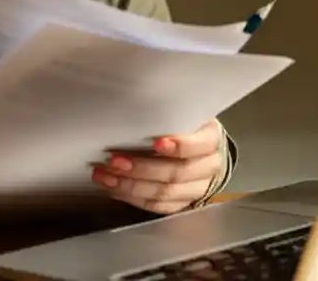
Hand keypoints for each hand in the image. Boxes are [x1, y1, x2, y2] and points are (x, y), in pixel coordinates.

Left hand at [92, 120, 223, 214]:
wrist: (201, 150)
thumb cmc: (185, 126)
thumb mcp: (184, 114)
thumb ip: (167, 115)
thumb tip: (132, 110)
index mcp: (211, 140)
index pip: (198, 146)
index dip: (179, 146)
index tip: (156, 142)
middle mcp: (208, 167)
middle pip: (177, 173)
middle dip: (142, 168)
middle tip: (115, 161)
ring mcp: (197, 189)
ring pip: (166, 193)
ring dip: (131, 186)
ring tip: (106, 176)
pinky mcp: (183, 204)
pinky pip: (159, 207)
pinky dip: (134, 199)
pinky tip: (115, 189)